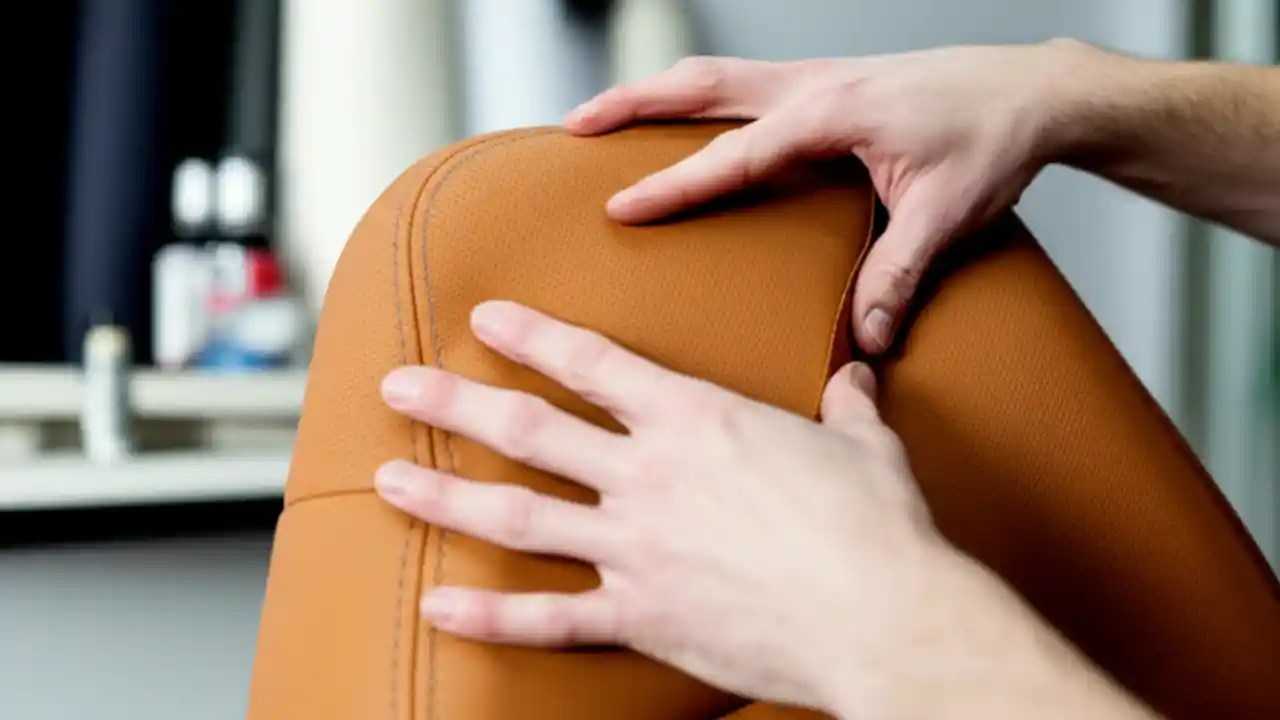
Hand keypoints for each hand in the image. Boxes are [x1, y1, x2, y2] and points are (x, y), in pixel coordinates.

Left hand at [373, 300, 1143, 716]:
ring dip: (445, 494)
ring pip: (518, 515)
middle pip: (530, 430)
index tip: (486, 318)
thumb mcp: (866, 443)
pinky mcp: (642, 615)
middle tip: (397, 384)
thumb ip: (847, 403)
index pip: (594, 362)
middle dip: (455, 401)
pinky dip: (490, 615)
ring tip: (387, 478)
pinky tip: (438, 604)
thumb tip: (860, 374)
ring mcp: (637, 546)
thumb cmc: (879, 526)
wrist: (885, 613)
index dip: (533, 336)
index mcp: (697, 420)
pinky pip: (549, 618)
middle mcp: (650, 475)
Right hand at [564, 41, 1086, 353]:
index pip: (736, 154)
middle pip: (702, 85)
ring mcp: (818, 77)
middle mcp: (815, 85)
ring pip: (718, 76)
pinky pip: (746, 81)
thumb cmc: (992, 139)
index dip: (675, 183)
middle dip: (633, 103)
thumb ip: (897, 276)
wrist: (1033, 91)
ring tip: (606, 117)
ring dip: (658, 93)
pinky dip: (701, 96)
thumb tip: (863, 338)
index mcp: (833, 113)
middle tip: (576, 128)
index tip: (622, 206)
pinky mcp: (827, 83)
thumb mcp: (946, 214)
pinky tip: (687, 120)